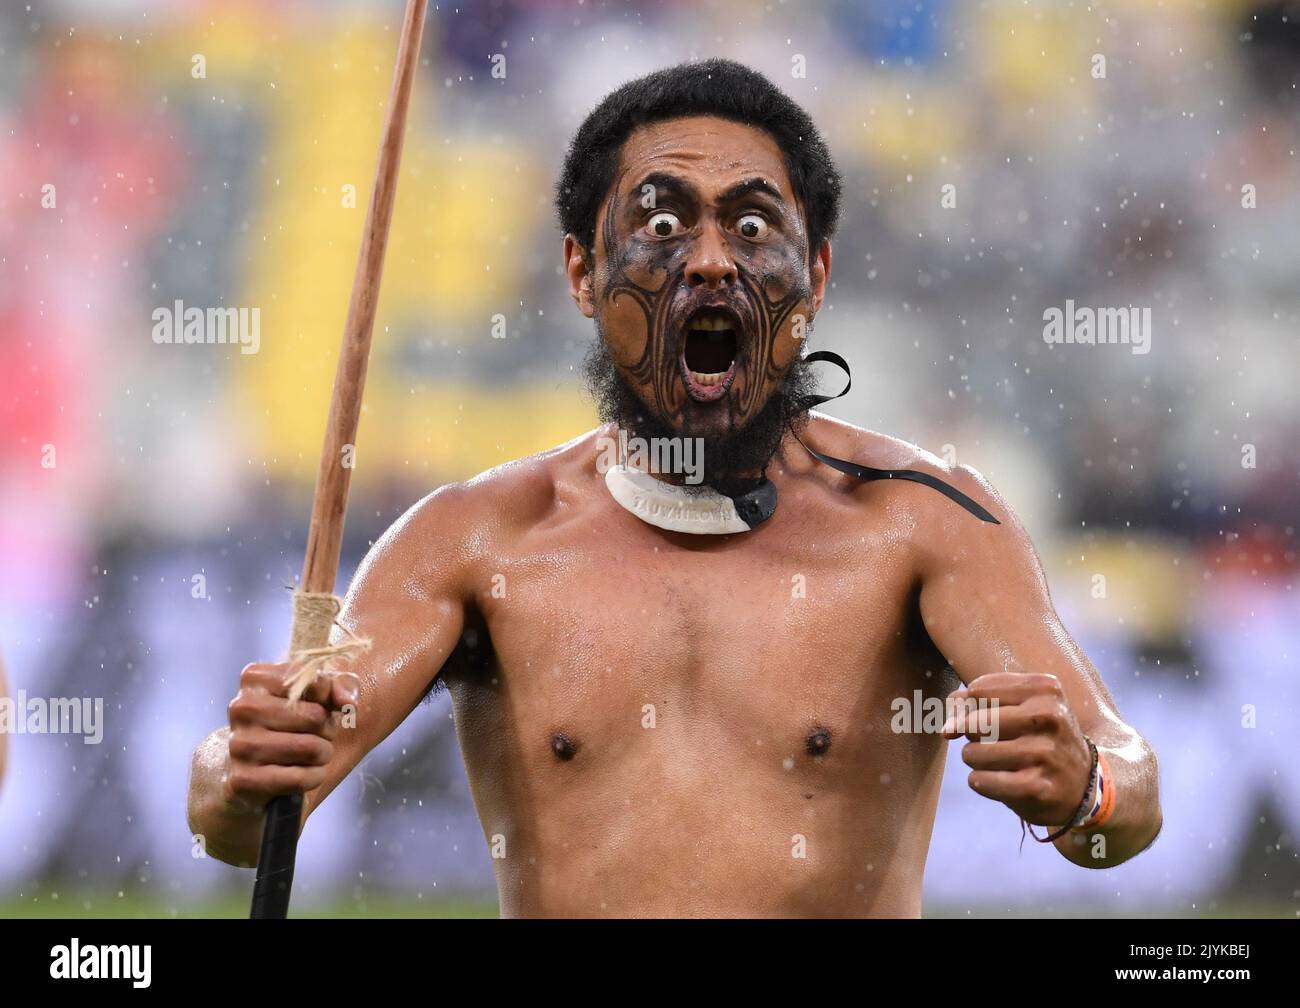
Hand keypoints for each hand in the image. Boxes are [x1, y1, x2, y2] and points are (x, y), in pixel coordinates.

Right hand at [222, 661, 358, 813]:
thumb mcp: (317, 694)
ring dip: (323, 755)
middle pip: (315, 717)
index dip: (330, 700)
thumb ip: (342, 686)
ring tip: (313, 754)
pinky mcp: (242, 778)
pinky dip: (314, 777)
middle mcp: (241, 707)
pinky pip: (299, 778)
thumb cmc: (290, 721)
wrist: (249, 764)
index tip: (321, 707)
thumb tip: (348, 702)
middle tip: (318, 735)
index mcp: (256, 678)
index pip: (317, 683)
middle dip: (328, 730)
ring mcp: (239, 743)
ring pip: (310, 748)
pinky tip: (306, 774)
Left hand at [943, 671, 1091, 827]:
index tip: (976, 717)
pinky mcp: (1035, 787)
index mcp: (1044, 688)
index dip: (967, 707)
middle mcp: (1048, 716)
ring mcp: (1043, 753)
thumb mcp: (1021, 706)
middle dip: (971, 735)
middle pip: (972, 722)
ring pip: (971, 753)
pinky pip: (979, 781)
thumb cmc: (1040, 736)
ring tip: (1001, 761)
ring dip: (976, 760)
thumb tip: (947, 727)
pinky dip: (982, 782)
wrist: (1084, 783)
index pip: (977, 690)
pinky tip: (1002, 780)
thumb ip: (977, 701)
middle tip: (992, 742)